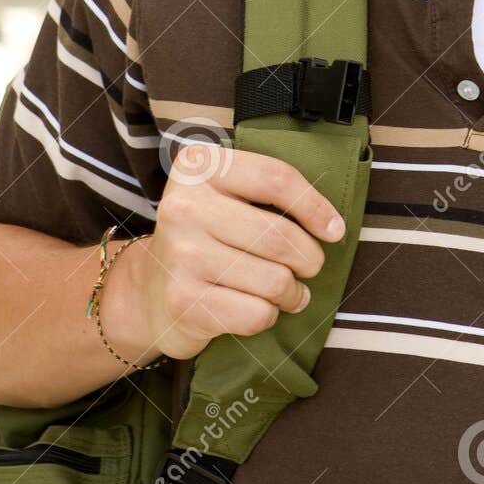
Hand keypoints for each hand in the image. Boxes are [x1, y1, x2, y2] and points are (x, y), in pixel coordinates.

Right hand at [102, 144, 346, 363]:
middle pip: (281, 235)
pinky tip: (258, 308)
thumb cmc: (207, 238)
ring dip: (292, 293)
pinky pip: (257, 313)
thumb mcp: (227, 195)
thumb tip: (332, 226)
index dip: (315, 207)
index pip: (277, 179)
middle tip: (308, 267)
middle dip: (309, 259)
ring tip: (286, 292)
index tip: (334, 230)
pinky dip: (268, 315)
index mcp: (200, 167)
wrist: (150, 290)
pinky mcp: (184, 300)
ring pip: (275, 280)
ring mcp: (181, 255)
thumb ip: (270, 193)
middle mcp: (184, 206)